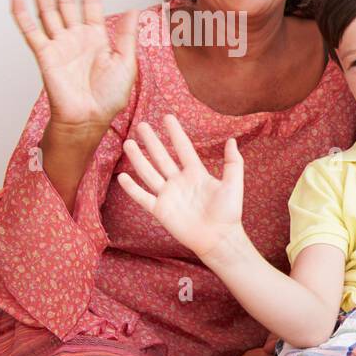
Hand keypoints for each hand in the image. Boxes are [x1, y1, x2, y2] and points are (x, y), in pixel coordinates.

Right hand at [10, 0, 136, 130]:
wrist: (91, 119)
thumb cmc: (109, 97)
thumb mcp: (126, 63)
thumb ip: (127, 35)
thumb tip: (135, 10)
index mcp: (97, 37)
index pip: (91, 1)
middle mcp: (76, 37)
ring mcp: (59, 44)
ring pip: (48, 8)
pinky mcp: (45, 55)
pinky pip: (31, 30)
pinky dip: (22, 12)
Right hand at [116, 114, 246, 261]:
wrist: (219, 237)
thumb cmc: (229, 212)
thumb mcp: (233, 184)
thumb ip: (233, 162)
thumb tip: (232, 140)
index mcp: (196, 173)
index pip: (183, 148)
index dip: (175, 133)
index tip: (168, 117)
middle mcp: (179, 182)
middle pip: (162, 157)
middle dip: (152, 142)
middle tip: (142, 125)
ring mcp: (168, 195)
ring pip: (149, 173)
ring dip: (138, 159)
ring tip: (128, 143)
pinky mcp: (160, 210)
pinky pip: (143, 197)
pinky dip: (132, 188)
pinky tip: (122, 176)